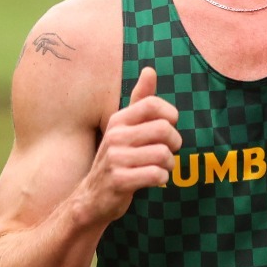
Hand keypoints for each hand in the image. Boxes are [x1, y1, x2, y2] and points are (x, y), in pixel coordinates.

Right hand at [76, 68, 180, 224]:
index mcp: (118, 120)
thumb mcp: (124, 127)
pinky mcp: (118, 181)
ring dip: (169, 164)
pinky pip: (155, 174)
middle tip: (168, 151)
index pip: (153, 104)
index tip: (169, 127)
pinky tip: (154, 180)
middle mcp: (115, 136)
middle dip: (175, 143)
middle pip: (164, 129)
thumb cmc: (116, 158)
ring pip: (163, 154)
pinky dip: (161, 178)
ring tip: (160, 167)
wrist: (92, 197)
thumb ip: (139, 100)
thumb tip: (150, 69)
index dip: (170, 115)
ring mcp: (115, 159)